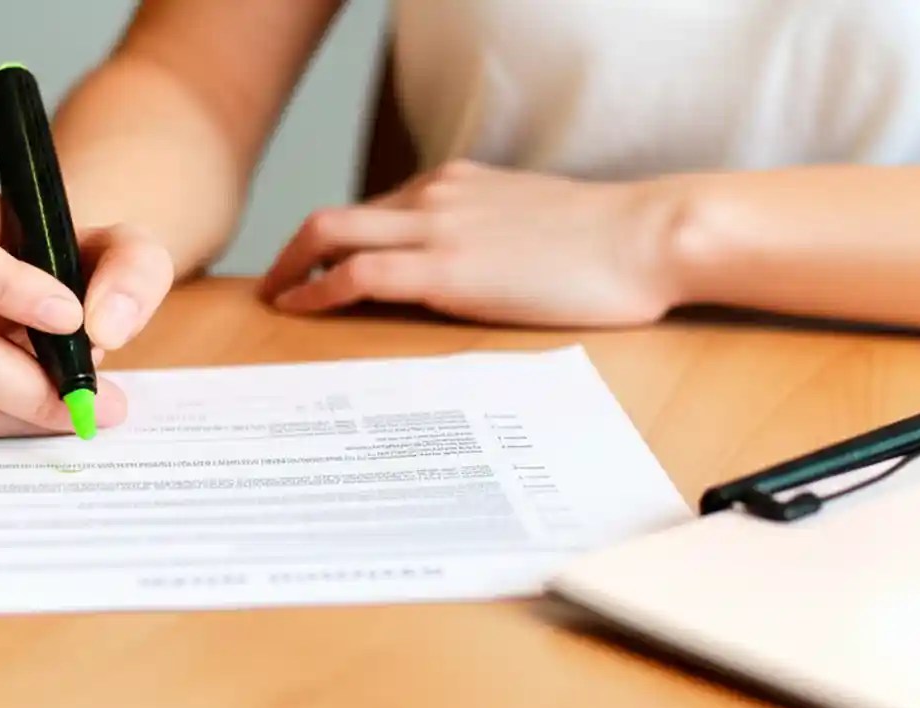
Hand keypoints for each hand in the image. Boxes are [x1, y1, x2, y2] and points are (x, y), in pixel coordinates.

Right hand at [0, 183, 173, 437]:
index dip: (5, 286)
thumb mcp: (122, 246)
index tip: (71, 317)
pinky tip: (56, 406)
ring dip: (31, 410)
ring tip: (88, 402)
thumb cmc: (74, 256)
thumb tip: (106, 328)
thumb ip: (132, 272)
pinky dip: (19, 422)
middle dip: (30, 383)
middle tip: (94, 396)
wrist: (51, 281)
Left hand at [259, 159, 681, 325]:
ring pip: (332, 235)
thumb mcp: (530, 224)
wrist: (646, 235)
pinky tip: (302, 309)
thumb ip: (485, 235)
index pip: (373, 212)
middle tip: (274, 283)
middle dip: (292, 251)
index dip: (337, 243)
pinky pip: (358, 274)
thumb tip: (471, 270)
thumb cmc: (604, 241)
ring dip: (292, 270)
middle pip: (334, 217)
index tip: (319, 268)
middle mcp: (434, 197)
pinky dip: (318, 291)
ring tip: (275, 301)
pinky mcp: (445, 268)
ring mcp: (436, 228)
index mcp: (455, 185)